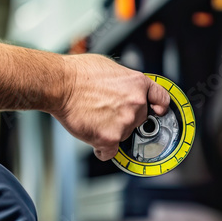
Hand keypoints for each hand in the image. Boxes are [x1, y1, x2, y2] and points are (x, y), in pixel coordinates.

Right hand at [53, 55, 170, 160]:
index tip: (157, 111)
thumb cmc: (79, 73)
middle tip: (107, 111)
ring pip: (124, 135)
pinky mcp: (110, 138)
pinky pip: (110, 151)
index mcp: (138, 84)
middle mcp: (136, 104)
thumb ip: (126, 82)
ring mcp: (124, 122)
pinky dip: (102, 148)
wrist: (60, 84)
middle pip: (140, 119)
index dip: (159, 107)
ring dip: (112, 131)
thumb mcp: (112, 68)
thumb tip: (126, 89)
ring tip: (94, 118)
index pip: (161, 99)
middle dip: (126, 118)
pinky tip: (93, 137)